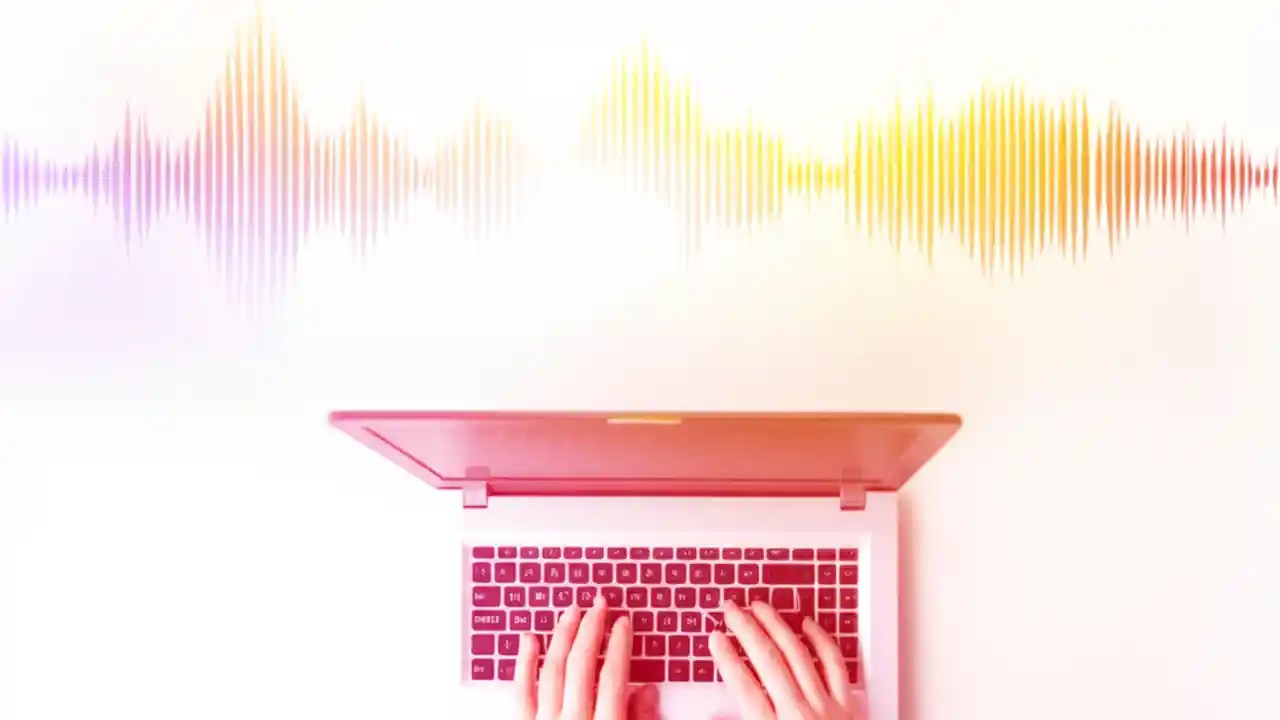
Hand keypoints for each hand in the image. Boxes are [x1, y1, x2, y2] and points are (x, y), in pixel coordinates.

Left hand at [514, 596, 659, 719]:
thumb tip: (647, 690)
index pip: (613, 677)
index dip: (620, 645)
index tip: (623, 622)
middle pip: (581, 665)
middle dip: (592, 629)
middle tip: (599, 605)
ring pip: (552, 670)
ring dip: (562, 636)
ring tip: (571, 611)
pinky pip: (521, 690)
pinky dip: (524, 662)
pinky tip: (530, 639)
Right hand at [709, 600, 859, 719]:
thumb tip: (718, 714)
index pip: (744, 687)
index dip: (726, 658)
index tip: (715, 638)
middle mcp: (799, 716)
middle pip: (768, 661)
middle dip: (747, 629)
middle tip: (731, 609)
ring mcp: (827, 708)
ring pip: (798, 654)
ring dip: (776, 625)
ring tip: (759, 607)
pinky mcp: (849, 707)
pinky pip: (834, 663)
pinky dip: (821, 639)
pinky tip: (807, 623)